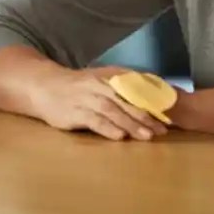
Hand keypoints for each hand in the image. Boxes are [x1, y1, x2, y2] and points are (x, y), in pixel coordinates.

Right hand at [28, 65, 168, 140]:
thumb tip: (152, 92)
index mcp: (108, 76)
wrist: (43, 85)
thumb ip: (122, 85)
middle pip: (126, 101)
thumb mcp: (100, 78)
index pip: (135, 89)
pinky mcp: (74, 112)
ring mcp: (86, 98)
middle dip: (146, 116)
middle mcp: (99, 85)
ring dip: (131, 124)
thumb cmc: (77, 86)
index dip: (152, 102)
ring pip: (112, 111)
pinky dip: (107, 128)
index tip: (169, 114)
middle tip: (163, 129)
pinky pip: (94, 120)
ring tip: (146, 136)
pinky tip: (119, 137)